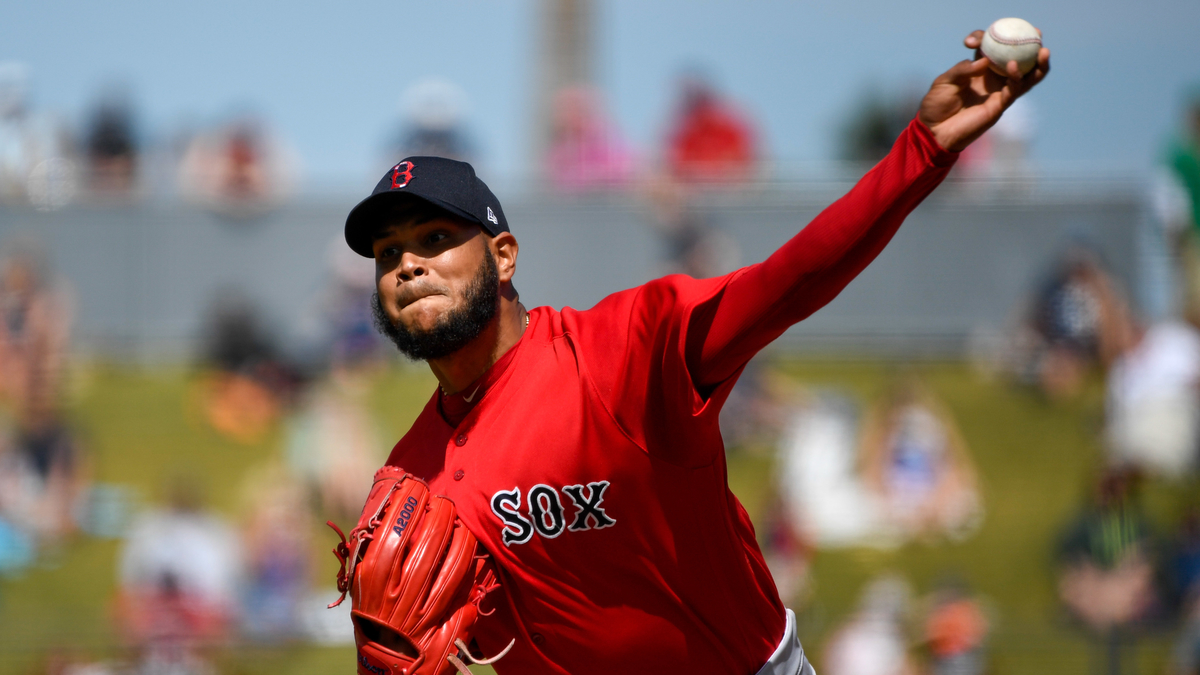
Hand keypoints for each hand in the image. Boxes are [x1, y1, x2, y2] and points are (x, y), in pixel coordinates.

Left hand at [918, 29, 1049, 151]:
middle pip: (1018, 61)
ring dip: (1037, 65)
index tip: (974, 40)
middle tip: (1038, 33)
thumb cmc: (937, 105)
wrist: (934, 131)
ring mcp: (998, 93)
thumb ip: (962, 69)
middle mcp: (992, 79)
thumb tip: (984, 60)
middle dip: (1030, 48)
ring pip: (1025, 78)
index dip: (988, 38)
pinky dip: (1016, 78)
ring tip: (1043, 51)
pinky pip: (1013, 91)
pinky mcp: (998, 107)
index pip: (991, 48)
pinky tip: (1013, 66)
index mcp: (979, 69)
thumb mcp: (945, 81)